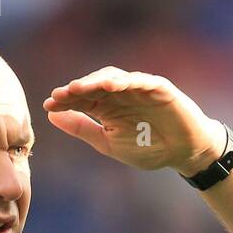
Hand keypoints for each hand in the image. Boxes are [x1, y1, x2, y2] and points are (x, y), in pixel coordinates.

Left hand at [43, 67, 226, 174]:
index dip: (66, 100)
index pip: (82, 100)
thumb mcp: (108, 142)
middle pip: (94, 86)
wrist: (182, 153)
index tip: (49, 104)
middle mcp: (120, 94)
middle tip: (59, 94)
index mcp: (107, 108)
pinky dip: (125, 81)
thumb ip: (81, 128)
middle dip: (77, 90)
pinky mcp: (158, 88)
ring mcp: (139, 89)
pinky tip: (110, 85)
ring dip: (95, 82)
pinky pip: (140, 81)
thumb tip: (51, 115)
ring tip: (78, 88)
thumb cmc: (148, 147)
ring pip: (114, 78)